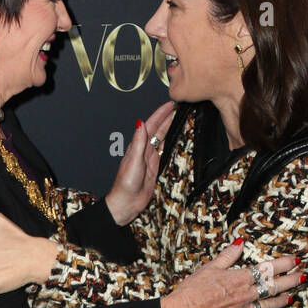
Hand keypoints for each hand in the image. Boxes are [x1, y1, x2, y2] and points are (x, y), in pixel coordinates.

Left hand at [105, 101, 174, 224]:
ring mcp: (150, 159)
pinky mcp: (155, 168)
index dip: (160, 114)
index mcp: (138, 146)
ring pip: (162, 139)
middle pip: (158, 130)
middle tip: (180, 108)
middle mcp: (144, 150)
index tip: (170, 104)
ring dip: (170, 128)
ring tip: (181, 119)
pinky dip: (171, 144)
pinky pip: (165, 152)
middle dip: (167, 118)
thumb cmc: (126, 184)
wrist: (126, 203)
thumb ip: (139, 143)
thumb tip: (141, 124)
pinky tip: (177, 139)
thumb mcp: (134, 161)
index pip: (151, 125)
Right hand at [160, 243, 302, 307]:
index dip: (285, 264)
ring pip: (269, 307)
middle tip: (303, 277)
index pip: (269, 269)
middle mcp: (246, 295)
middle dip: (292, 281)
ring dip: (281, 301)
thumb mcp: (210, 267)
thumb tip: (240, 243)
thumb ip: (228, 256)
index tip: (296, 260)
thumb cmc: (193, 289)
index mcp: (241, 278)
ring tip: (290, 297)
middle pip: (275, 288)